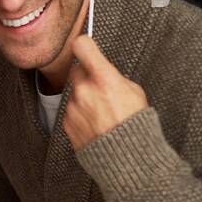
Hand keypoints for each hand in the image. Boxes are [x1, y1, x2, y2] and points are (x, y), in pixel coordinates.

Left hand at [62, 34, 148, 150]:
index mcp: (105, 79)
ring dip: (84, 97)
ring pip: (74, 92)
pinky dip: (80, 113)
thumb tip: (104, 73)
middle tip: (100, 87)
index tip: (85, 45)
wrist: (125, 157)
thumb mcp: (135, 92)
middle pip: (76, 71)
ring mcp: (73, 107)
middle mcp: (85, 91)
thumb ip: (114, 78)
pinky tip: (95, 123)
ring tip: (101, 112)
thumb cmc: (135, 124)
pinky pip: (70, 111)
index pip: (82, 47)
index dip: (83, 44)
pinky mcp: (66, 123)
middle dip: (86, 75)